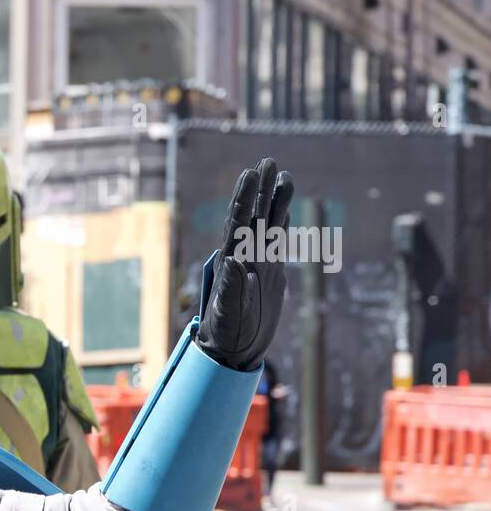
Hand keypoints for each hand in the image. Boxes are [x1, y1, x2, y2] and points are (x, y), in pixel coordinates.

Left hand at [196, 157, 293, 371]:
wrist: (234, 349)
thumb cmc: (225, 334)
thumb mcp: (228, 314)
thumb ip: (230, 288)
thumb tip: (234, 261)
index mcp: (232, 262)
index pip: (239, 224)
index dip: (245, 199)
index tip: (251, 174)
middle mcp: (244, 256)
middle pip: (253, 215)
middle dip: (259, 189)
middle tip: (267, 160)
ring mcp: (258, 262)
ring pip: (267, 224)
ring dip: (274, 200)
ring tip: (283, 174)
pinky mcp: (270, 272)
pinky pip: (277, 241)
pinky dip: (281, 222)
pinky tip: (284, 206)